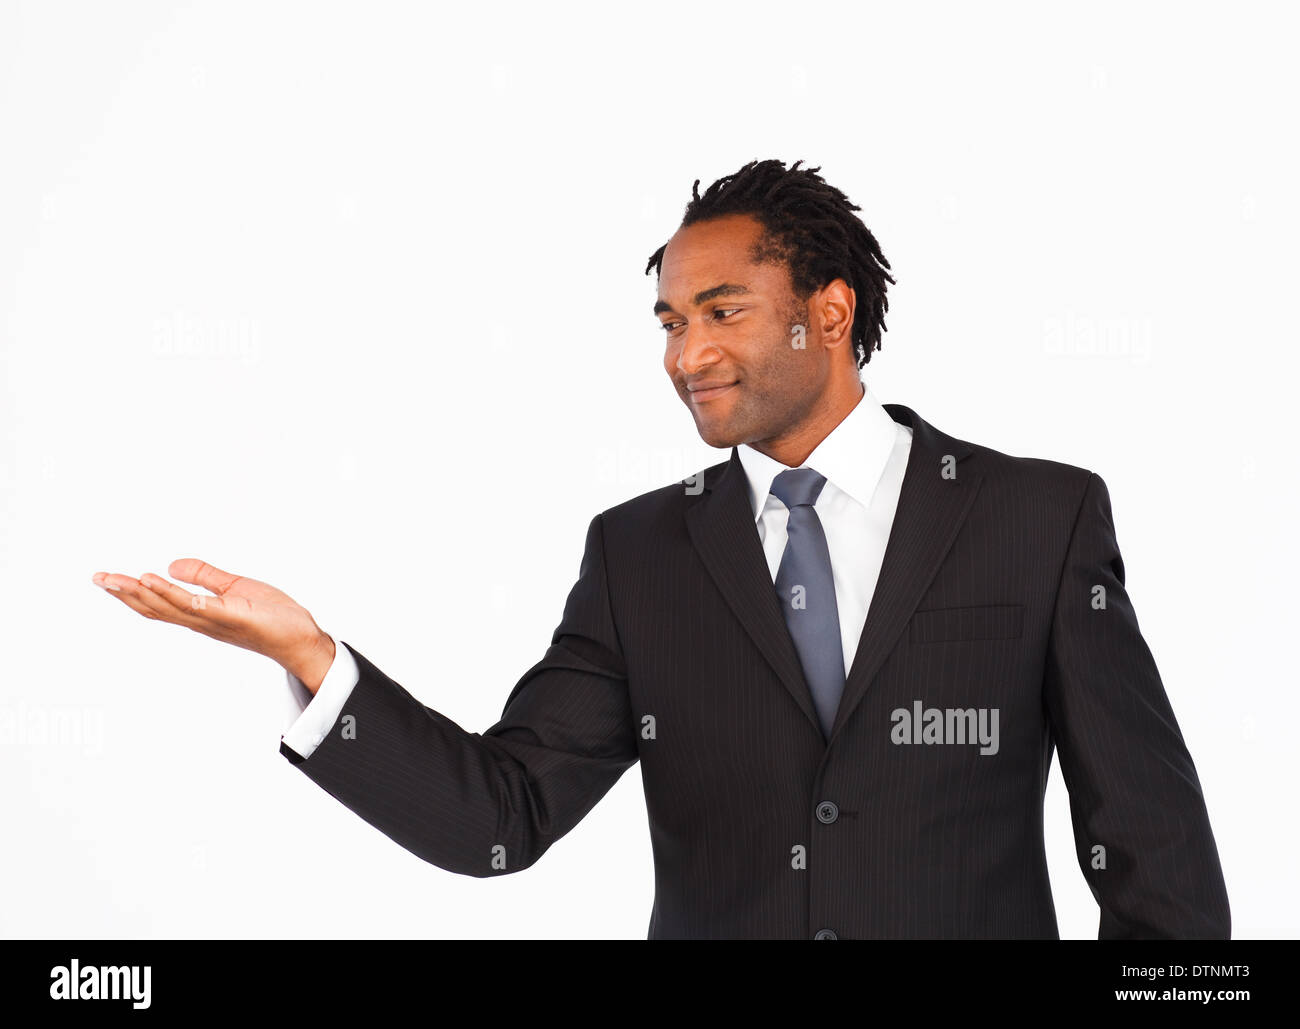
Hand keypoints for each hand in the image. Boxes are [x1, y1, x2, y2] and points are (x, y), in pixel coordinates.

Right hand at [91, 559, 335, 692]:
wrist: (301, 637)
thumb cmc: (273, 616)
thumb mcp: (234, 587)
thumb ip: (205, 576)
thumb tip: (172, 564)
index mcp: (201, 613)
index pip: (159, 604)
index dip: (131, 593)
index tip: (107, 579)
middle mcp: (201, 620)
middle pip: (155, 607)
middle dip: (124, 593)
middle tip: (98, 578)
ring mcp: (214, 620)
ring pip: (169, 606)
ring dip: (140, 592)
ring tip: (115, 578)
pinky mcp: (230, 616)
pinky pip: (195, 604)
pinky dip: (172, 591)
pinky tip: (154, 578)